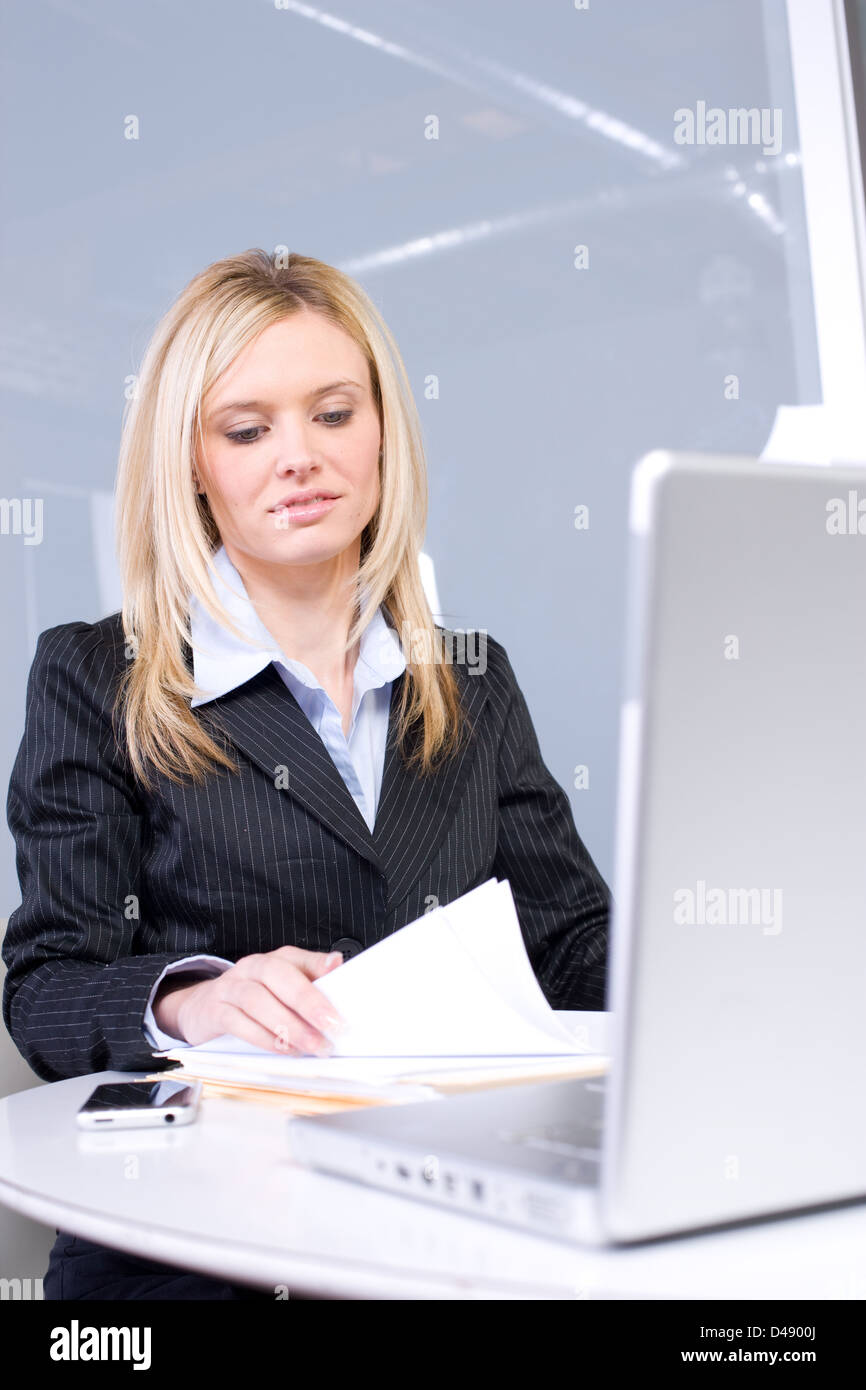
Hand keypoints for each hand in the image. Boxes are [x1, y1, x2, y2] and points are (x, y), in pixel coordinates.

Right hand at [152, 947, 344, 1053]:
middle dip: (306, 1000)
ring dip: (288, 1026)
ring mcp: (230, 988)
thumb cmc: (253, 997)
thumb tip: (336, 965)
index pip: (296, 957)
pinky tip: (284, 1050)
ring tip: (313, 1045)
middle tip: (332, 1025)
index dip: (317, 963)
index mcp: (273, 960)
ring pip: (257, 1000)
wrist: (202, 1007)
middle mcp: (251, 968)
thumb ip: (309, 981)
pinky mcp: (214, 1011)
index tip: (337, 968)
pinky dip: (263, 1038)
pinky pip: (238, 1023)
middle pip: (276, 975)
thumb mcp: (281, 988)